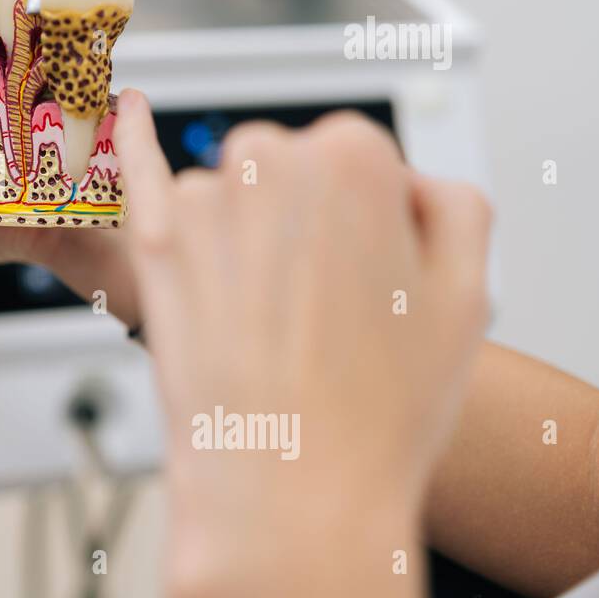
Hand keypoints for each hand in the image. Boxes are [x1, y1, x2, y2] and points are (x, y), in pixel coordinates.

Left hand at [113, 89, 491, 597]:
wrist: (292, 486)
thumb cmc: (379, 405)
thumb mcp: (468, 294)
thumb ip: (450, 208)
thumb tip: (409, 184)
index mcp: (356, 158)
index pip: (359, 163)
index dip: (366, 223)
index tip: (363, 276)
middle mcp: (272, 160)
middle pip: (289, 171)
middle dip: (302, 223)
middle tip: (315, 309)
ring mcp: (204, 199)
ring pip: (229, 196)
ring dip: (244, 235)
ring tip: (265, 323)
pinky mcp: (152, 242)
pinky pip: (138, 169)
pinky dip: (133, 136)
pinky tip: (130, 110)